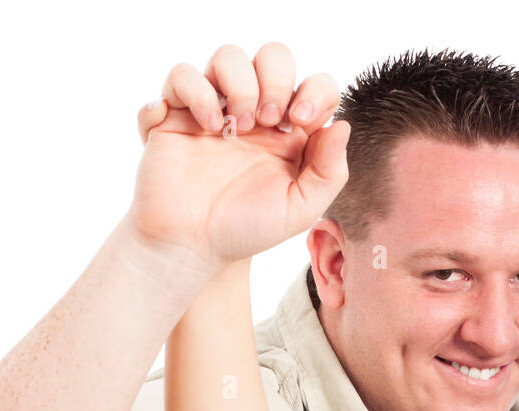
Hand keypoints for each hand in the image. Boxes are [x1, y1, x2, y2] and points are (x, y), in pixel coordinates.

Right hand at [129, 42, 349, 272]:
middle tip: (268, 121)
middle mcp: (255, 114)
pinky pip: (182, 74)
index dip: (315, 90)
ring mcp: (216, 108)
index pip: (314, 85)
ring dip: (238, 84)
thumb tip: (341, 125)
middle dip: (276, 80)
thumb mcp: (300, 209)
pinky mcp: (177, 111)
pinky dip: (195, 93)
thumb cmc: (247, 229)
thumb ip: (329, 172)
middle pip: (273, 56)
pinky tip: (205, 128)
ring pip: (229, 56)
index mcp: (289, 133)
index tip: (301, 120)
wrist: (195, 246)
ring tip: (235, 128)